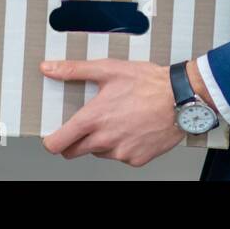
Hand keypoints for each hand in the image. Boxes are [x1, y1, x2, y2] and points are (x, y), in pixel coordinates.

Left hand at [39, 59, 184, 166]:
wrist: (180, 98)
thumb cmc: (148, 83)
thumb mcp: (108, 69)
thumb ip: (74, 70)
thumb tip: (49, 68)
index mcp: (93, 119)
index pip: (57, 144)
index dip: (52, 141)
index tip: (54, 136)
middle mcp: (105, 140)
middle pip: (73, 152)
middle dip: (74, 141)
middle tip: (87, 125)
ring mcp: (121, 152)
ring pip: (99, 153)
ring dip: (101, 141)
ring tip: (118, 120)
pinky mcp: (136, 159)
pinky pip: (121, 156)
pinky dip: (123, 145)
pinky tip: (133, 128)